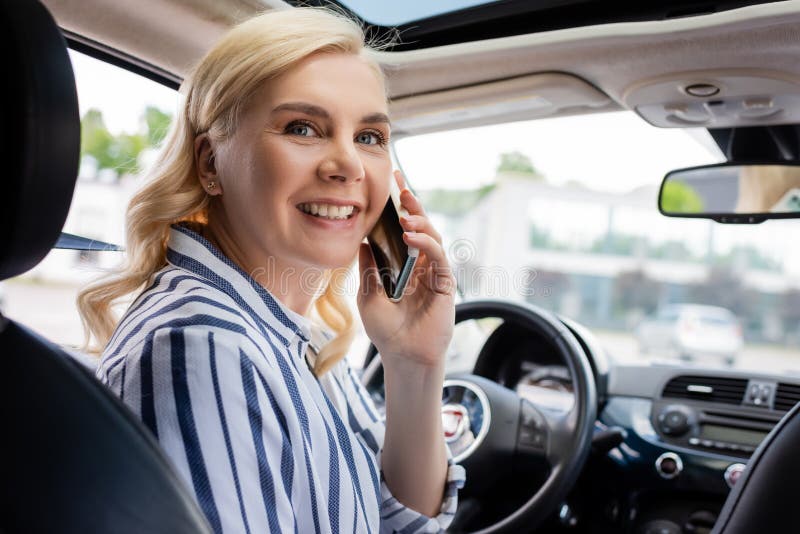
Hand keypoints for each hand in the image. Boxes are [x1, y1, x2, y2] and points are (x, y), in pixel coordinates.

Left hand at [357, 171, 455, 369]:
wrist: (403, 357)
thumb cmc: (387, 330)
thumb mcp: (368, 294)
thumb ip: (369, 268)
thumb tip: (362, 241)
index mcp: (405, 265)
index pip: (404, 230)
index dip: (401, 207)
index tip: (392, 183)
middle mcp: (422, 265)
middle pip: (422, 227)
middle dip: (413, 205)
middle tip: (401, 187)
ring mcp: (435, 273)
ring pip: (434, 237)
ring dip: (420, 222)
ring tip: (405, 213)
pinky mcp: (445, 284)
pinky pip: (439, 257)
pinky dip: (427, 244)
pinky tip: (411, 237)